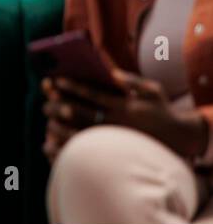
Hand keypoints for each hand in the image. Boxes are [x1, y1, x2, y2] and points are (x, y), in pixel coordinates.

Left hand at [42, 69, 208, 159]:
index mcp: (125, 105)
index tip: (55, 81)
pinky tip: (52, 142)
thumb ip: (132, 80)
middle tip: (46, 103)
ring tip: (48, 120)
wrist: (178, 138)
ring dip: (61, 127)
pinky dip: (67, 146)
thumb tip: (111, 71)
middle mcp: (118, 123)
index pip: (93, 94)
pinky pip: (87, 150)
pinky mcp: (114, 152)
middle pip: (82, 113)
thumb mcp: (153, 90)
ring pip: (81, 134)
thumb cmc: (161, 109)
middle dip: (60, 107)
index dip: (72, 87)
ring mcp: (115, 139)